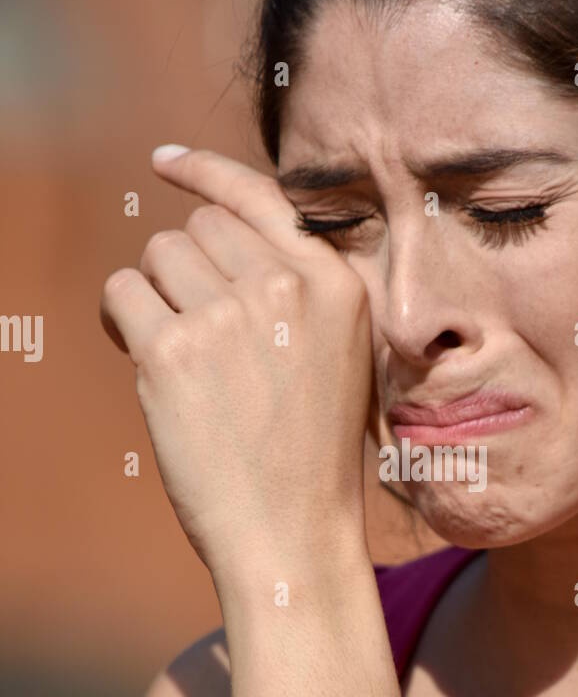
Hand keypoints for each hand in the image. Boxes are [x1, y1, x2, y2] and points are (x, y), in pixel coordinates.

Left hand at [100, 147, 372, 585]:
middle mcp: (285, 288)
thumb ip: (297, 291)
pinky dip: (120, 321)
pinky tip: (143, 358)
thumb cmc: (312, 455)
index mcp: (335, 284)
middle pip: (200, 229)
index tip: (166, 162)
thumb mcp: (339, 356)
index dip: (206, 173)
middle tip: (192, 326)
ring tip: (176, 353)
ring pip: (158, 256)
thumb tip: (214, 237)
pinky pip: (121, 294)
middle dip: (186, 269)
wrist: (293, 535)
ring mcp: (228, 316)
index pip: (260, 196)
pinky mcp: (173, 351)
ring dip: (154, 295)